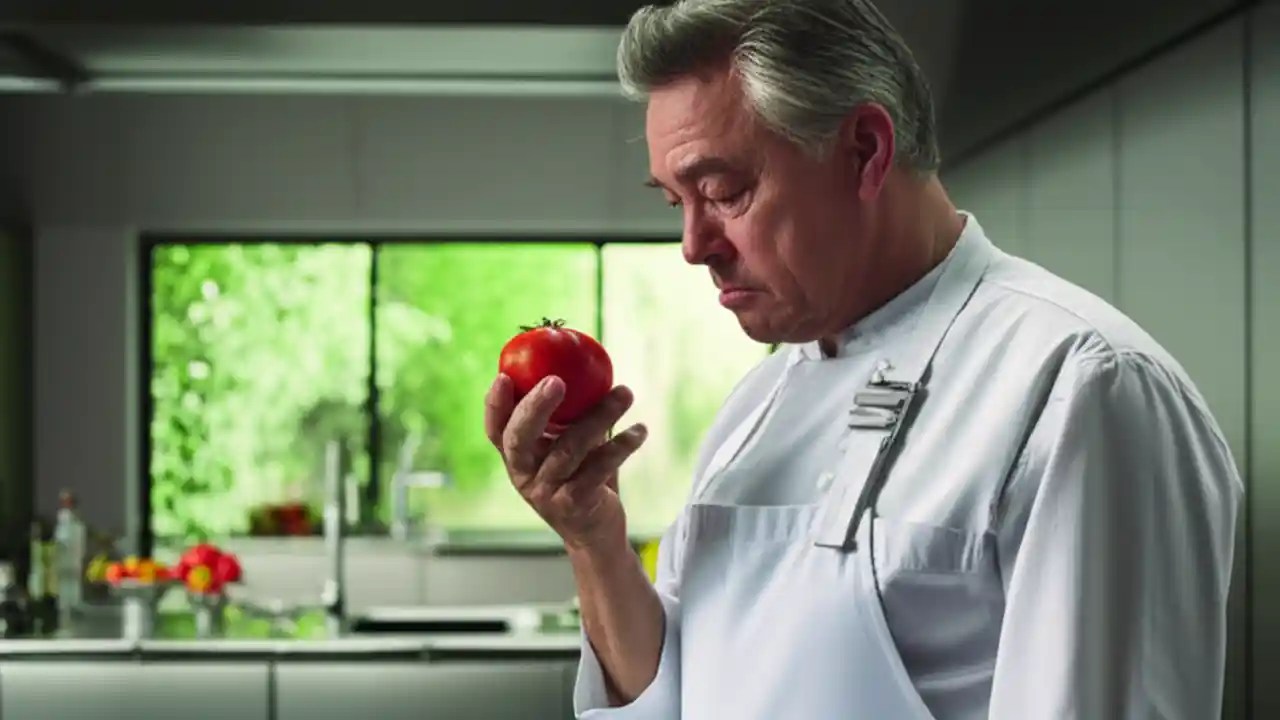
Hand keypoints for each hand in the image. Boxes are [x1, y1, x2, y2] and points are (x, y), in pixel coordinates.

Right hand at [485, 373, 647, 550]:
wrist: (596, 532)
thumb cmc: (582, 476)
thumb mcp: (568, 445)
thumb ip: (569, 416)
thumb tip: (588, 364)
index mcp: (517, 457)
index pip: (496, 430)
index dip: (495, 405)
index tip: (504, 376)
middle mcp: (524, 476)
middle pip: (520, 438)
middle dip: (536, 406)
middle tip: (557, 380)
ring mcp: (547, 493)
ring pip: (569, 448)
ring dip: (600, 416)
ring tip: (625, 393)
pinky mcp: (575, 505)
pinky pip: (598, 468)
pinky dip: (621, 446)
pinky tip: (639, 431)